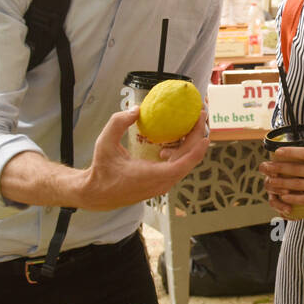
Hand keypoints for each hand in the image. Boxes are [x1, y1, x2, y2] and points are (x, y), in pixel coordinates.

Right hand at [76, 108, 209, 211]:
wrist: (98, 194)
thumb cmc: (102, 170)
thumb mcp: (104, 143)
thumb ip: (118, 123)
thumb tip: (136, 109)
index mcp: (150, 176)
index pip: (181, 165)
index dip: (196, 151)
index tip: (205, 135)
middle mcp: (161, 183)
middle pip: (188, 161)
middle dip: (198, 138)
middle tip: (200, 116)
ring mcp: (163, 185)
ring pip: (184, 164)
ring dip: (190, 145)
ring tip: (190, 125)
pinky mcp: (161, 184)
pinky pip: (177, 168)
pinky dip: (180, 154)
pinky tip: (168, 146)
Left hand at [259, 146, 303, 210]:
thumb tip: (302, 148)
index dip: (290, 152)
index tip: (276, 152)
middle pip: (297, 170)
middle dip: (278, 168)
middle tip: (264, 167)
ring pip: (297, 185)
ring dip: (280, 183)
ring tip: (268, 182)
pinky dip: (292, 197)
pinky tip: (282, 195)